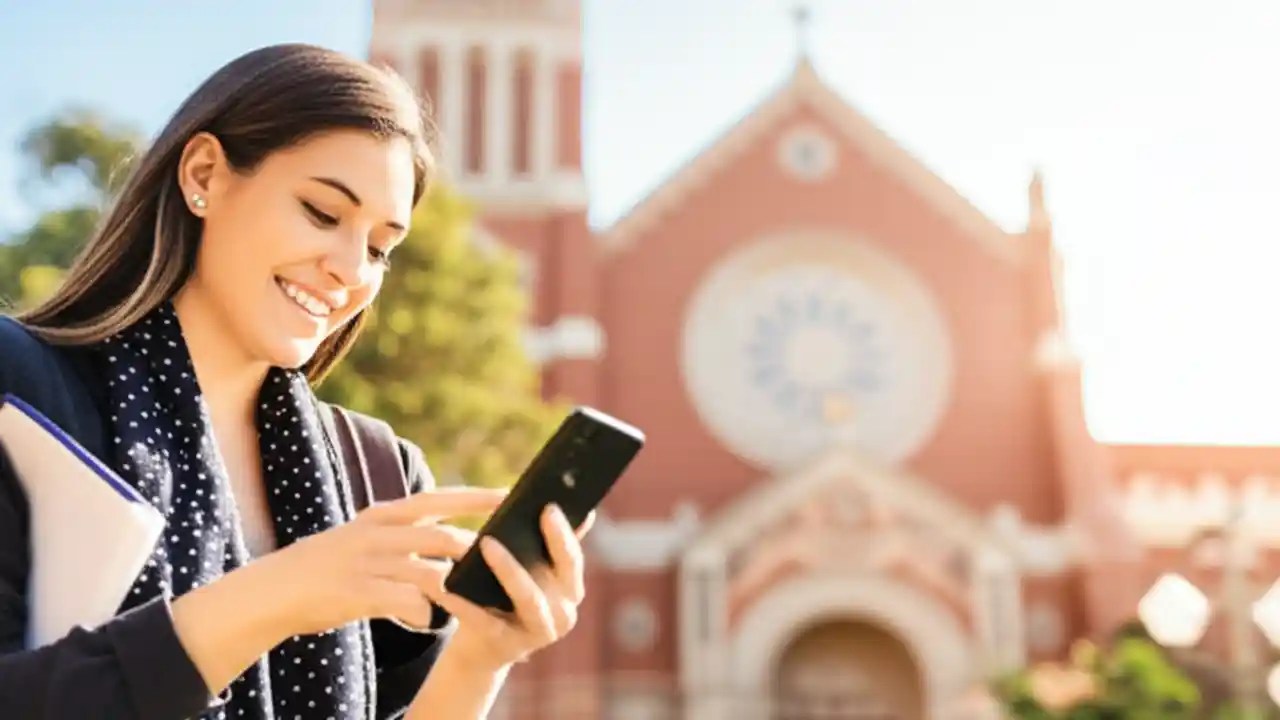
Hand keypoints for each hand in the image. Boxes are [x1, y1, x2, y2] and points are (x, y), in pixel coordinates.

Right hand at [258, 487, 507, 637]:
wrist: (272, 591)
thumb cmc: (326, 568)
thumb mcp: (363, 537)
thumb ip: (404, 535)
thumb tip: (452, 539)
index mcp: (383, 516)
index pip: (439, 499)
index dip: (477, 498)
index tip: (511, 494)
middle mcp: (378, 533)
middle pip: (444, 538)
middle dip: (476, 553)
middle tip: (503, 563)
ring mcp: (368, 563)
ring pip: (430, 573)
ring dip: (453, 590)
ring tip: (469, 602)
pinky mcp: (358, 593)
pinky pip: (407, 602)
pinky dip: (423, 614)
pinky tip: (423, 621)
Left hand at [426, 505, 594, 672]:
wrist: (481, 648)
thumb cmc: (504, 597)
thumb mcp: (527, 571)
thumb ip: (544, 544)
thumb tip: (560, 502)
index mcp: (570, 590)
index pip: (572, 557)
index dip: (564, 532)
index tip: (550, 505)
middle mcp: (563, 613)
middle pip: (559, 575)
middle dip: (551, 542)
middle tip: (535, 513)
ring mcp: (538, 632)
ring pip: (529, 597)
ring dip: (509, 568)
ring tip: (486, 542)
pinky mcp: (506, 645)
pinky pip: (486, 620)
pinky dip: (466, 603)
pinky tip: (448, 585)